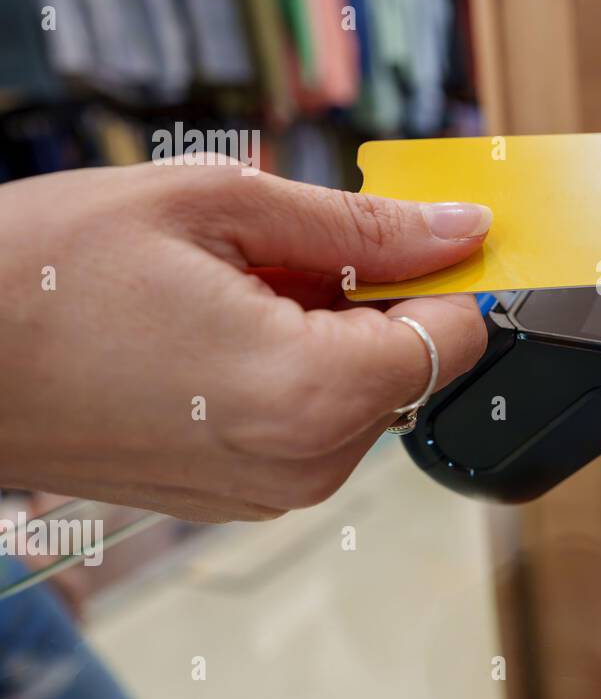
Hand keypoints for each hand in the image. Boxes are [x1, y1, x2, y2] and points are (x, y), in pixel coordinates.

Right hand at [0, 161, 492, 521]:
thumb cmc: (43, 272)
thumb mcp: (216, 205)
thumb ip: (361, 225)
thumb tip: (460, 229)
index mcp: (312, 394)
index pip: (458, 338)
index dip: (443, 276)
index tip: (411, 234)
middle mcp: (305, 462)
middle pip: (411, 363)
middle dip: (371, 297)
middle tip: (278, 253)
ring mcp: (271, 488)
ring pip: (362, 389)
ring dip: (326, 329)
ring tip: (229, 292)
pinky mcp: (239, 492)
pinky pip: (312, 419)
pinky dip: (292, 366)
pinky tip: (215, 332)